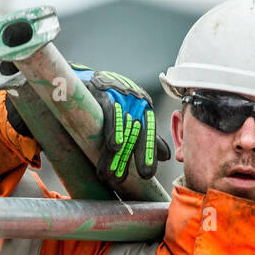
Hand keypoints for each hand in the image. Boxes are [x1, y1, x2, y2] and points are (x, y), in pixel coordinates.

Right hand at [71, 65, 170, 184]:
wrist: (88, 79)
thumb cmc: (112, 100)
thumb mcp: (131, 116)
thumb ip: (147, 136)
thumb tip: (165, 156)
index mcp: (144, 108)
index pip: (149, 134)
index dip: (148, 154)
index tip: (147, 174)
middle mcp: (136, 101)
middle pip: (138, 133)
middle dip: (139, 156)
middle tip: (140, 175)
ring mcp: (121, 96)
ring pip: (124, 128)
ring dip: (119, 153)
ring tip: (112, 173)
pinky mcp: (105, 93)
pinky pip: (111, 113)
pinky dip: (114, 130)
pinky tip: (115, 146)